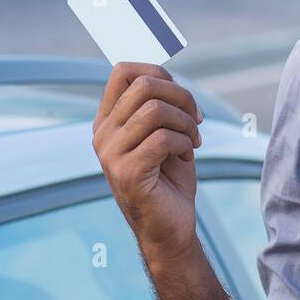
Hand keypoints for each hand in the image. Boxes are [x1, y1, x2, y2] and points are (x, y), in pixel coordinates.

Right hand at [93, 62, 203, 257]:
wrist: (169, 228)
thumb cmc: (169, 178)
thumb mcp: (162, 133)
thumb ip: (158, 105)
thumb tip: (167, 77)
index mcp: (108, 120)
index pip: (123, 71)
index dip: (159, 72)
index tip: (181, 98)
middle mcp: (103, 134)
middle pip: (144, 86)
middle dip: (182, 97)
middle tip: (196, 120)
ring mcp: (110, 154)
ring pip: (156, 110)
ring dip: (186, 123)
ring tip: (193, 141)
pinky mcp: (127, 172)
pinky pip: (162, 138)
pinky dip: (185, 143)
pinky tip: (187, 156)